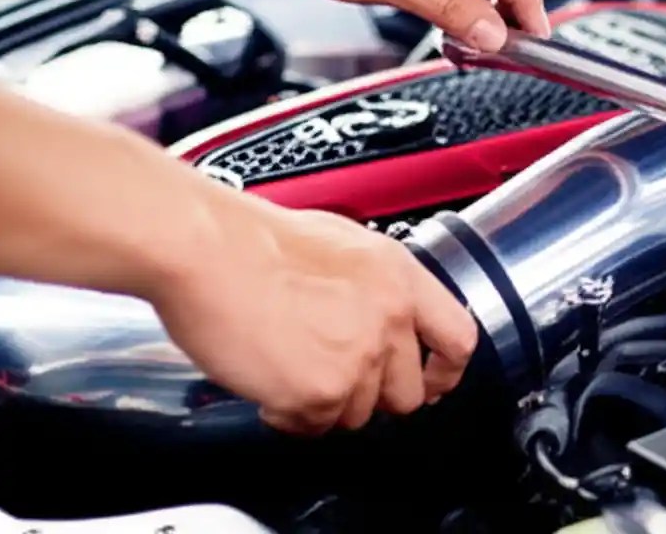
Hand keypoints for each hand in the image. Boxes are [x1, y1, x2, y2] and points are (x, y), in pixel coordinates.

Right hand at [148, 201, 477, 435]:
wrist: (208, 248)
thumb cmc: (254, 239)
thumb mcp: (343, 243)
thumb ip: (376, 285)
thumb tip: (383, 316)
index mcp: (401, 278)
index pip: (457, 340)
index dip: (444, 372)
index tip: (431, 383)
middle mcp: (390, 319)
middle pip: (406, 393)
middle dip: (371, 395)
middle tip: (334, 379)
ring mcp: (359, 360)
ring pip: (357, 414)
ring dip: (324, 403)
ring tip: (286, 368)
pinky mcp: (320, 392)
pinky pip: (313, 426)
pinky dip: (288, 415)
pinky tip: (266, 383)